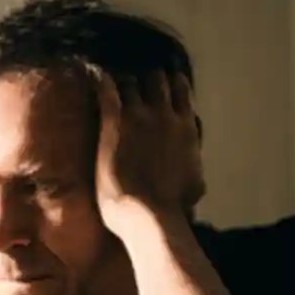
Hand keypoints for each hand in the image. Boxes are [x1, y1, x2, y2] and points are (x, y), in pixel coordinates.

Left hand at [93, 68, 205, 236]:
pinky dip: (102, 83)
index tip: (161, 88)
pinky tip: (97, 79)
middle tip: (133, 87)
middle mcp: (166, 115)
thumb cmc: (173, 207)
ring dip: (122, 83)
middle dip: (144, 81)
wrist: (149, 214)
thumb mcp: (194, 186)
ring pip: (132, 82)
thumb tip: (197, 181)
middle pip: (156, 79)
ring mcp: (140, 116)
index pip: (180, 90)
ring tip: (113, 87)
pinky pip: (108, 91)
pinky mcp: (114, 124)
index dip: (169, 85)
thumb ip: (193, 170)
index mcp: (186, 127)